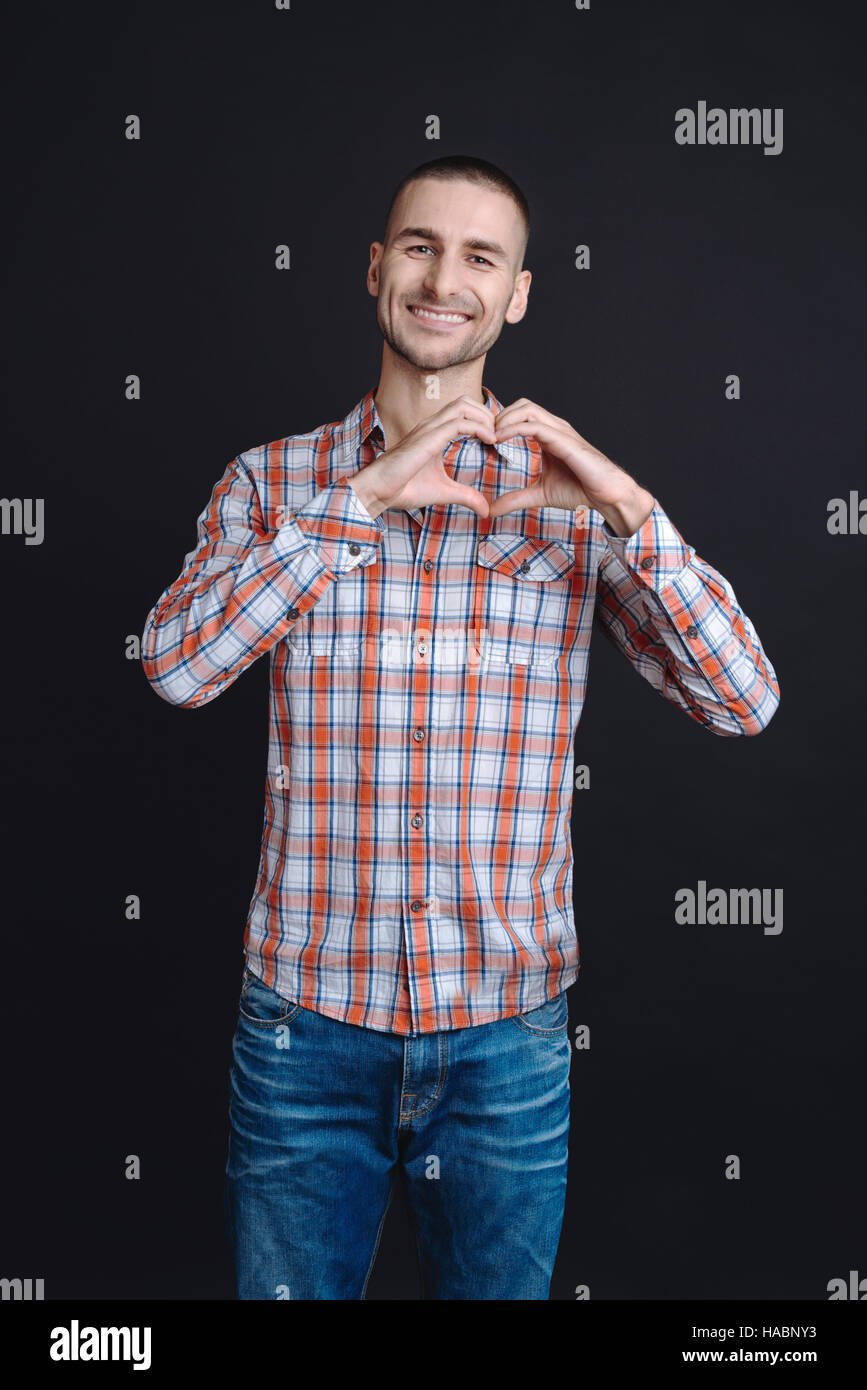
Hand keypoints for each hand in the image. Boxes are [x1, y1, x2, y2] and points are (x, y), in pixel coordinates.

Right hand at [350, 396, 495, 519]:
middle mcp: (431, 426)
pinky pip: (458, 423)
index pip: (463, 412)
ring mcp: (429, 429)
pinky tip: (490, 441)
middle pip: (465, 402)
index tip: (496, 440)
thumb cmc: (403, 488)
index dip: (483, 420)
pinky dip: (479, 427)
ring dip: (485, 417)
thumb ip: (466, 496)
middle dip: (487, 413)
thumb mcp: (444, 492)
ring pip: (464, 406)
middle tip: (499, 434)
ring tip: (496, 436)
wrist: (379, 491)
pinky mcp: (428, 438)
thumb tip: (485, 510)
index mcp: (434, 433)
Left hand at [489, 398, 654, 535]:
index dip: (500, 423)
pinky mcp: (565, 440)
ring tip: (490, 436)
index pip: (521, 415)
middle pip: (522, 405)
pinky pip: (536, 426)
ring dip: (504, 419)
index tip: (484, 440)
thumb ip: (516, 498)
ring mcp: (561, 431)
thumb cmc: (581, 490)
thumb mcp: (540, 494)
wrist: (608, 496)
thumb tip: (491, 509)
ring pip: (527, 409)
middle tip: (484, 435)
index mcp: (549, 435)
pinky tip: (500, 440)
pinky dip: (514, 429)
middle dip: (500, 416)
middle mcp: (555, 428)